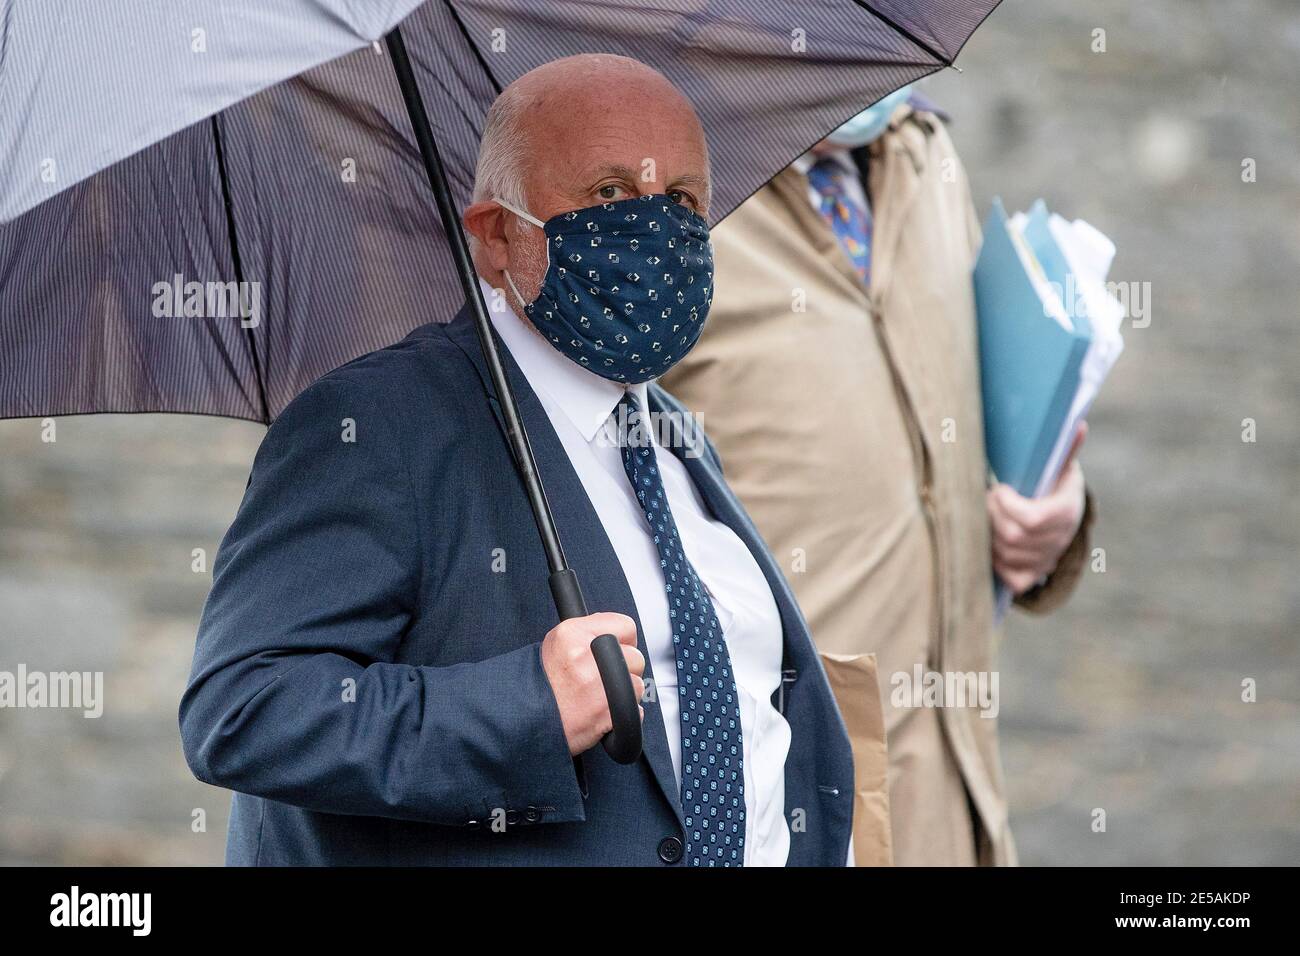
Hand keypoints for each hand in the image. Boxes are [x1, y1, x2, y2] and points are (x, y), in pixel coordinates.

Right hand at [540, 612, 644, 755]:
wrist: (527, 721)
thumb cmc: (544, 686)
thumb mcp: (556, 644)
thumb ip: (588, 634)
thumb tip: (618, 633)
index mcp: (572, 633)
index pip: (626, 626)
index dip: (624, 642)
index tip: (615, 653)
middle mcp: (584, 655)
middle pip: (636, 657)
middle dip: (626, 670)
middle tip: (602, 679)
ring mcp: (596, 683)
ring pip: (638, 684)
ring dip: (625, 694)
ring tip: (599, 697)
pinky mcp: (606, 711)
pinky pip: (636, 710)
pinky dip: (625, 715)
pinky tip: (602, 713)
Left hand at [987, 423, 1087, 594]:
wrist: (1063, 520)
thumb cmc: (1054, 486)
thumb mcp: (1061, 466)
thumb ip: (1066, 448)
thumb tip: (1077, 424)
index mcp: (1067, 511)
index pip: (1033, 519)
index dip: (1008, 505)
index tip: (998, 489)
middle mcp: (1058, 540)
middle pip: (1012, 536)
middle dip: (991, 516)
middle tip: (984, 499)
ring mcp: (1045, 561)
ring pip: (1004, 554)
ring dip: (987, 534)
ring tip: (983, 516)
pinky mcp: (1031, 576)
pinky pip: (1005, 574)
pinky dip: (993, 559)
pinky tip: (991, 540)